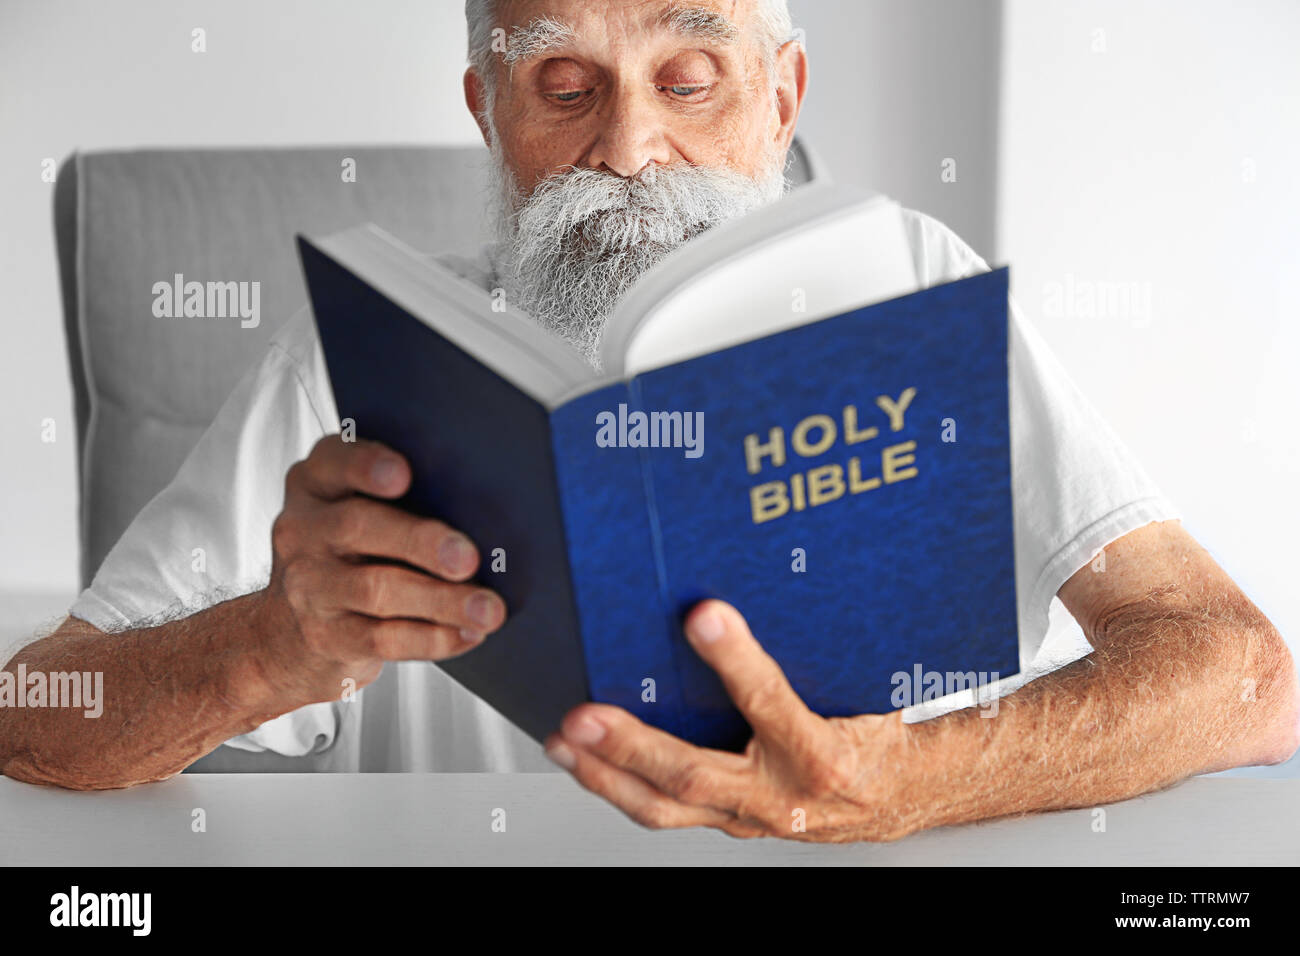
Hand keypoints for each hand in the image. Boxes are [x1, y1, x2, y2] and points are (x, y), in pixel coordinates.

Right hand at [257, 435, 506, 704]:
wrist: (290, 630)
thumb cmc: (352, 554)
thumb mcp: (359, 512)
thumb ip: (406, 499)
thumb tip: (483, 514)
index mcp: (317, 484)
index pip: (334, 461)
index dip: (366, 465)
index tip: (404, 475)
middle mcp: (303, 530)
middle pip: (359, 526)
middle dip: (421, 541)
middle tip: (469, 558)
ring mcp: (308, 586)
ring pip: (377, 589)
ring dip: (442, 600)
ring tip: (488, 609)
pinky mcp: (325, 636)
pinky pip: (383, 639)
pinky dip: (433, 638)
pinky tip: (468, 634)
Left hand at [545, 600, 921, 841]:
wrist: (896, 798)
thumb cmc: (875, 738)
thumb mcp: (863, 687)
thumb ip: (815, 649)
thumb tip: (769, 580)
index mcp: (821, 755)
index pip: (771, 702)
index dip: (735, 659)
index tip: (704, 614)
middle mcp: (781, 796)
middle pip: (692, 775)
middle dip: (630, 745)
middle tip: (584, 715)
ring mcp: (748, 817)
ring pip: (665, 807)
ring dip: (606, 774)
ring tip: (565, 742)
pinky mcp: (729, 821)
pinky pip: (667, 810)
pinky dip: (621, 785)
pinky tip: (588, 761)